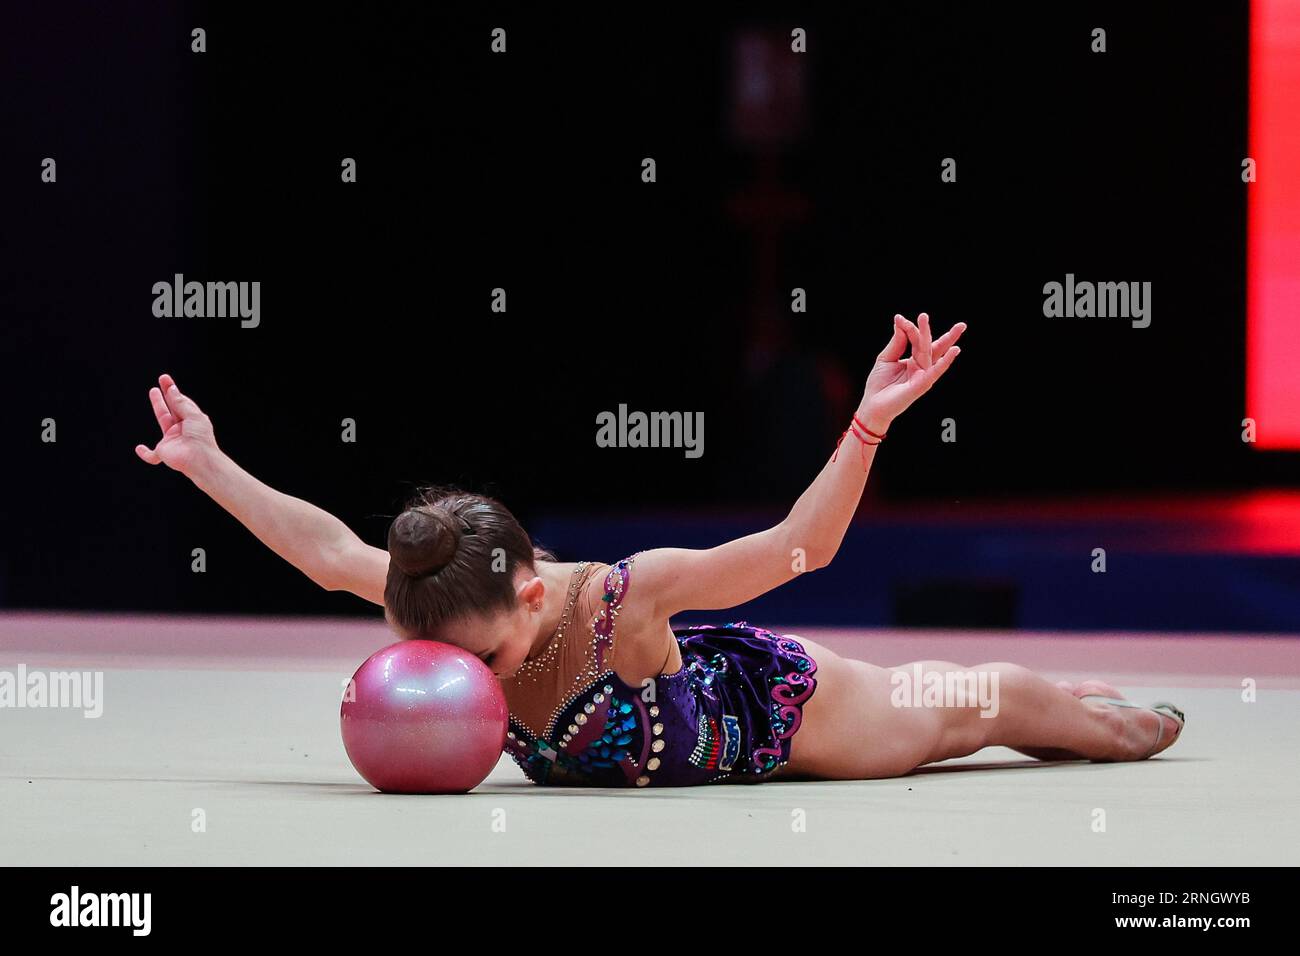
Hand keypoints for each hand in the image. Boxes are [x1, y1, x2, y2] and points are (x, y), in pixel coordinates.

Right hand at [134, 373, 219, 475]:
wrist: (200, 459)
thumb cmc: (201, 438)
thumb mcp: (193, 416)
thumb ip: (180, 403)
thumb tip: (172, 389)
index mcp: (193, 421)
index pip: (183, 404)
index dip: (175, 392)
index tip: (168, 381)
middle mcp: (183, 428)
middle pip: (173, 407)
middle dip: (166, 394)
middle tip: (162, 379)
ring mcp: (172, 440)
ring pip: (163, 419)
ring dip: (158, 405)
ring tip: (153, 390)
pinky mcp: (164, 452)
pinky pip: (152, 455)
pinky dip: (145, 454)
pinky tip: (139, 448)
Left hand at [858, 314, 964, 431]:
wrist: (872, 405)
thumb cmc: (879, 384)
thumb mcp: (886, 358)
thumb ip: (897, 342)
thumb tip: (901, 322)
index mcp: (913, 360)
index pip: (917, 340)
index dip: (911, 328)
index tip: (899, 318)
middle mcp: (921, 367)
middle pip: (934, 347)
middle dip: (948, 335)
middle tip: (961, 324)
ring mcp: (923, 376)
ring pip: (932, 354)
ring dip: (945, 341)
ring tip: (957, 329)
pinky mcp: (921, 385)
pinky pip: (935, 372)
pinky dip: (945, 362)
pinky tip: (954, 351)